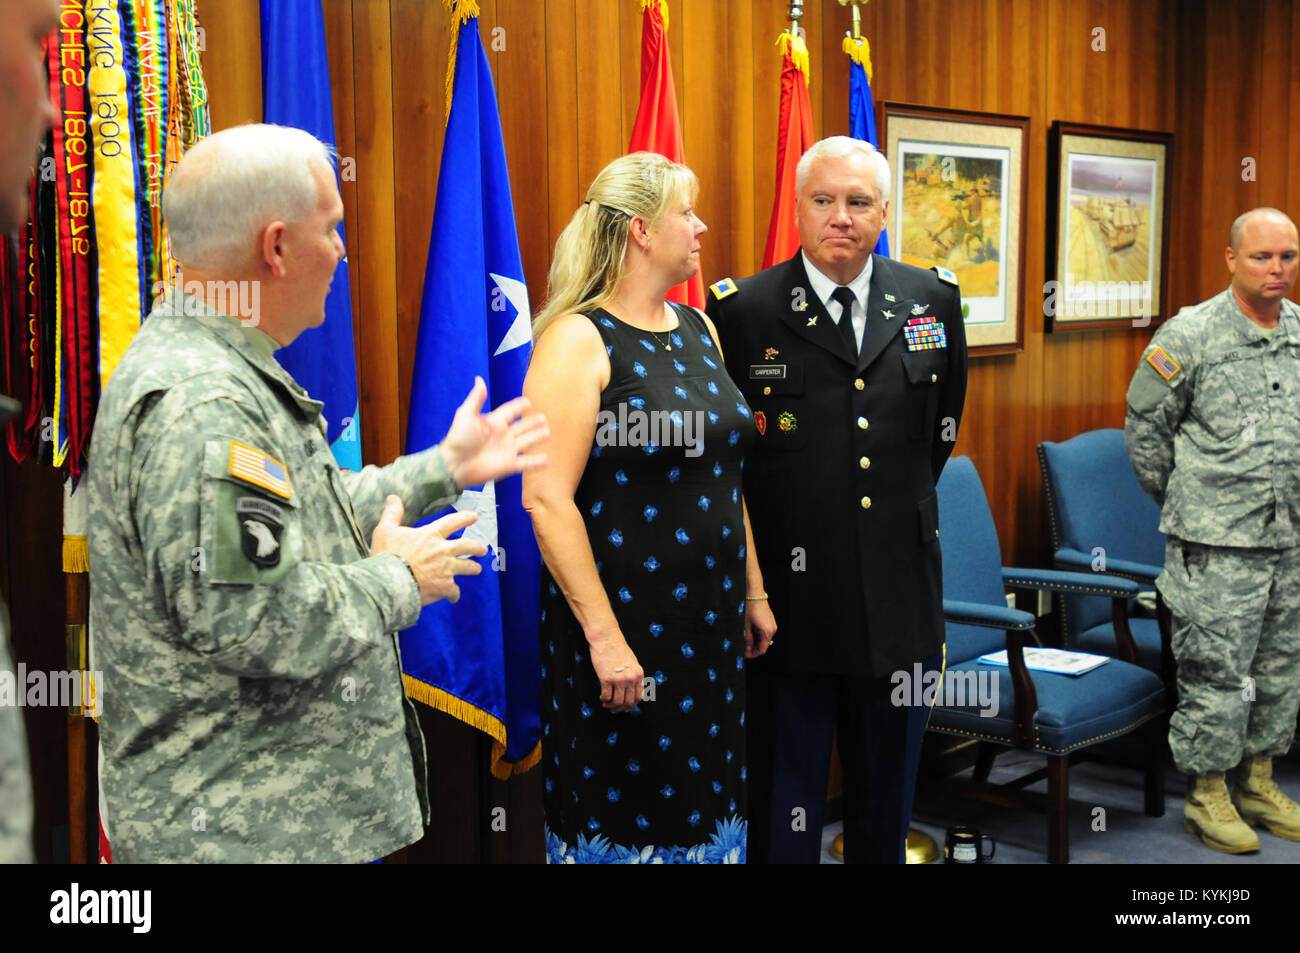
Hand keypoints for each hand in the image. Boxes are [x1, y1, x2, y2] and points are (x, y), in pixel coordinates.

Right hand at [369, 495, 488, 604]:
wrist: (389, 583)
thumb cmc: (386, 555)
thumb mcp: (385, 530)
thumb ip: (392, 514)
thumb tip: (393, 498)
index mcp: (430, 535)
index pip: (452, 522)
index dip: (464, 518)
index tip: (474, 517)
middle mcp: (442, 551)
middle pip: (468, 546)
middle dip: (477, 547)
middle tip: (483, 549)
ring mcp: (446, 569)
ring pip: (467, 567)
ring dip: (473, 568)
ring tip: (477, 569)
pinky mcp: (444, 587)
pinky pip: (454, 591)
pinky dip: (454, 594)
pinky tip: (453, 597)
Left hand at [439, 377, 549, 487]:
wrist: (455, 464)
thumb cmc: (458, 439)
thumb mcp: (466, 414)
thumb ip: (476, 398)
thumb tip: (479, 379)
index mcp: (494, 423)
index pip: (510, 411)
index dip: (518, 406)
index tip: (528, 402)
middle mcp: (502, 436)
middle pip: (522, 427)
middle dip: (533, 422)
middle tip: (544, 418)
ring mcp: (507, 451)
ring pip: (527, 442)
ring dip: (537, 437)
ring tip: (548, 432)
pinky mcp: (508, 465)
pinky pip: (526, 463)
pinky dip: (536, 462)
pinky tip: (547, 459)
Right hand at [588, 633, 643, 712]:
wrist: (607, 638)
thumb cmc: (617, 648)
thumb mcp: (632, 662)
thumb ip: (633, 675)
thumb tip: (631, 690)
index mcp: (639, 674)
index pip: (639, 697)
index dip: (631, 705)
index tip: (625, 707)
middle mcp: (630, 678)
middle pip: (628, 702)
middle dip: (620, 708)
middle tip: (614, 709)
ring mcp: (619, 679)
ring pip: (617, 702)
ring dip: (611, 706)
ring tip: (606, 703)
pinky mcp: (606, 678)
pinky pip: (606, 696)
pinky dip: (604, 699)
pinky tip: (602, 697)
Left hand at [744, 599, 776, 658]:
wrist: (756, 597)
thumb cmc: (751, 609)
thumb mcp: (747, 626)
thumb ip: (748, 639)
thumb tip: (748, 648)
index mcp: (766, 632)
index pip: (762, 649)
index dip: (754, 654)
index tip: (747, 655)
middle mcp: (772, 630)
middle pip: (764, 646)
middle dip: (755, 648)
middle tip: (746, 649)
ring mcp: (773, 626)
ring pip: (765, 640)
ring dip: (757, 643)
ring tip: (748, 641)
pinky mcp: (772, 623)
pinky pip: (767, 634)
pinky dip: (760, 637)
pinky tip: (753, 634)